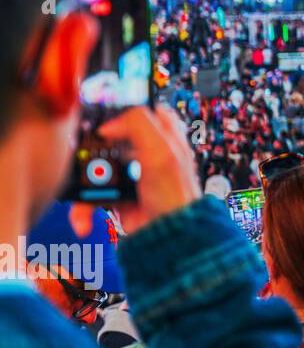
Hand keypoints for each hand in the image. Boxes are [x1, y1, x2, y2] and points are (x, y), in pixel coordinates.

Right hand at [97, 105, 201, 229]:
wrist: (170, 236)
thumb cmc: (176, 195)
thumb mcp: (161, 151)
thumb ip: (138, 125)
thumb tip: (109, 125)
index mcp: (165, 135)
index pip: (144, 111)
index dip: (123, 111)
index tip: (101, 116)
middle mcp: (149, 152)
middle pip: (112, 139)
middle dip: (93, 151)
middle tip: (85, 159)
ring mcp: (134, 174)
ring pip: (99, 168)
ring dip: (85, 184)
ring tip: (85, 193)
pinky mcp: (122, 195)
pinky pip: (94, 195)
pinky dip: (85, 206)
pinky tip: (83, 218)